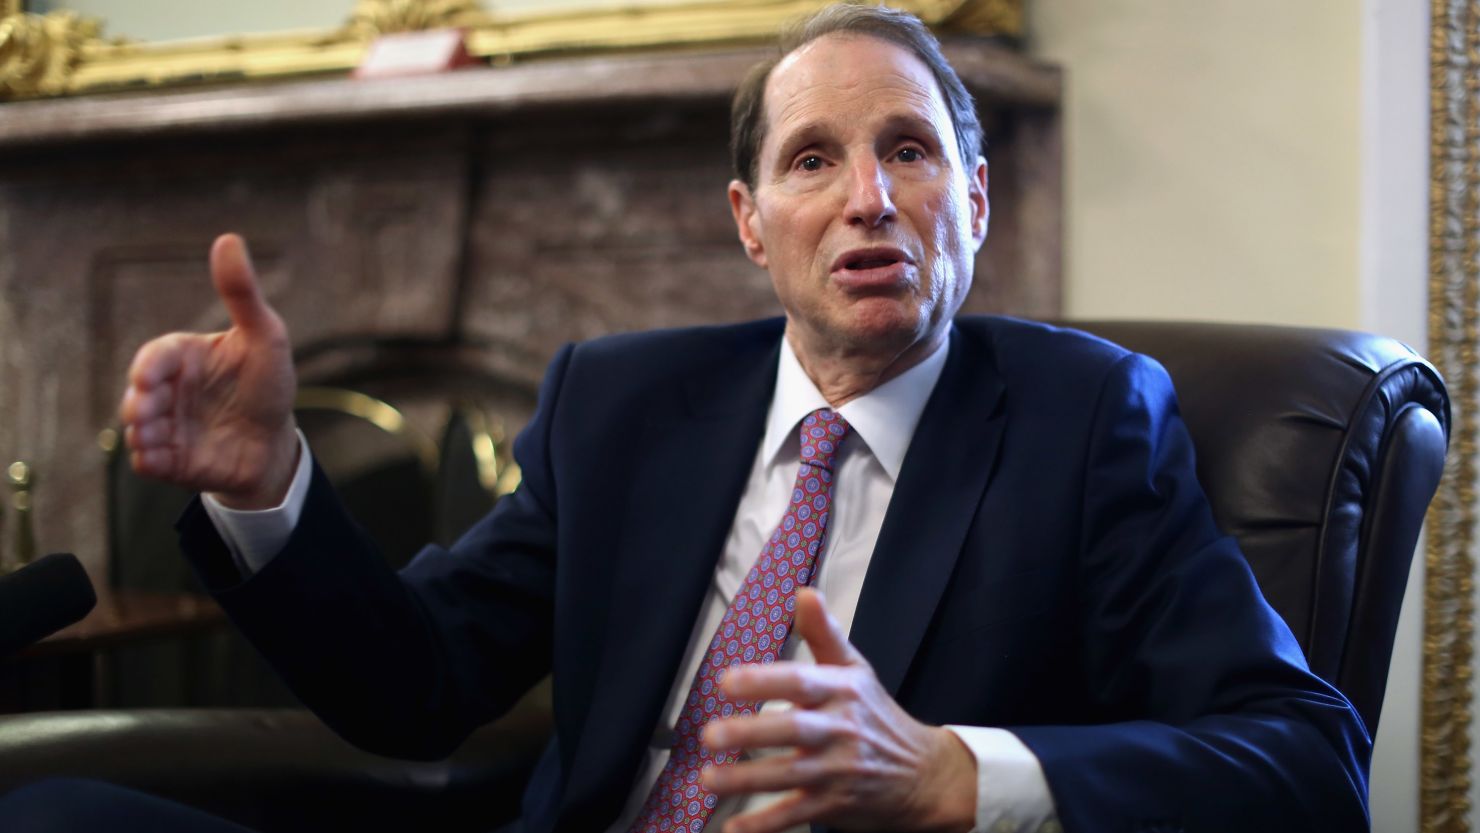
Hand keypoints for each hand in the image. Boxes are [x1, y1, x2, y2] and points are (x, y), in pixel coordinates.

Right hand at [119, 233, 298, 508]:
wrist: (276, 444)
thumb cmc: (269, 385)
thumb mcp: (266, 337)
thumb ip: (242, 293)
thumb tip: (227, 239)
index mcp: (185, 357)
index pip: (157, 356)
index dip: (149, 366)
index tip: (150, 379)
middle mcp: (168, 390)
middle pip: (139, 394)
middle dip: (138, 402)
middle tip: (145, 410)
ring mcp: (166, 425)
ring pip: (137, 428)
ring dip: (141, 432)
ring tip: (152, 436)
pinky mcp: (169, 460)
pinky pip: (147, 461)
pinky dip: (148, 459)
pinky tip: (158, 458)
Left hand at [701, 588, 977, 832]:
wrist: (925, 774)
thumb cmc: (877, 717)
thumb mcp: (856, 670)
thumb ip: (825, 633)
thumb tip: (803, 592)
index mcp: (842, 691)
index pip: (801, 680)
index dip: (764, 679)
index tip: (726, 681)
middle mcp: (840, 729)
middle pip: (794, 729)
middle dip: (751, 733)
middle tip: (710, 735)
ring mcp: (838, 770)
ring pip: (789, 774)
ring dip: (746, 780)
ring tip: (707, 779)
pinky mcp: (835, 804)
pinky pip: (796, 815)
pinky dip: (765, 823)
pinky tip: (733, 828)